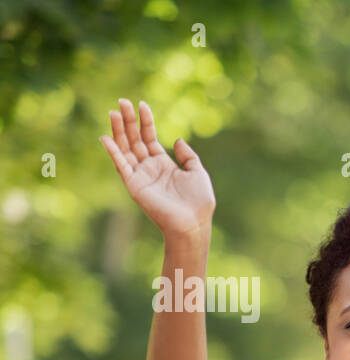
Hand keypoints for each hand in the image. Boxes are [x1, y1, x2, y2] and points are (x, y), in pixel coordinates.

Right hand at [99, 99, 214, 238]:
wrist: (193, 223)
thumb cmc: (199, 202)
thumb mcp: (198, 173)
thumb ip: (188, 156)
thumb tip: (177, 139)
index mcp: (164, 164)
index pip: (150, 138)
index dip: (146, 121)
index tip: (142, 104)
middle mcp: (149, 168)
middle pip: (135, 139)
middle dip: (128, 121)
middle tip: (122, 101)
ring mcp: (140, 176)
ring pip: (125, 149)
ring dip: (118, 131)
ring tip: (113, 112)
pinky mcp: (134, 186)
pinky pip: (121, 166)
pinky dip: (114, 153)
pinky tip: (106, 138)